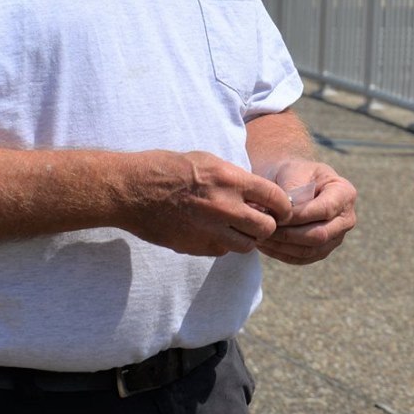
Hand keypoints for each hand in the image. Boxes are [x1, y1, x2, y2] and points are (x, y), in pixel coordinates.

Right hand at [121, 150, 288, 256]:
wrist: (131, 190)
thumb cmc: (169, 169)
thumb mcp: (210, 162)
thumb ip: (237, 179)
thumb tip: (259, 195)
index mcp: (232, 181)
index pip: (277, 199)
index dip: (283, 206)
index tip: (281, 209)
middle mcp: (225, 208)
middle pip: (267, 228)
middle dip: (267, 225)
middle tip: (260, 221)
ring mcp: (209, 230)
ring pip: (246, 246)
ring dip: (246, 238)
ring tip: (237, 229)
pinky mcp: (194, 247)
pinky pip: (221, 252)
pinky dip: (222, 245)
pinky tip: (212, 233)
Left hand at [254, 159, 357, 265]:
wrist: (292, 182)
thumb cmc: (294, 173)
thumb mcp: (294, 172)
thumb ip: (293, 191)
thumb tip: (285, 215)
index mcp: (345, 193)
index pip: (325, 210)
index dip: (298, 216)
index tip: (274, 214)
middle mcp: (346, 218)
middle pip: (320, 235)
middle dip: (288, 234)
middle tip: (264, 229)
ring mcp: (336, 237)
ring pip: (310, 250)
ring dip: (282, 246)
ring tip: (260, 237)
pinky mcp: (321, 250)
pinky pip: (302, 258)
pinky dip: (281, 254)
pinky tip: (264, 245)